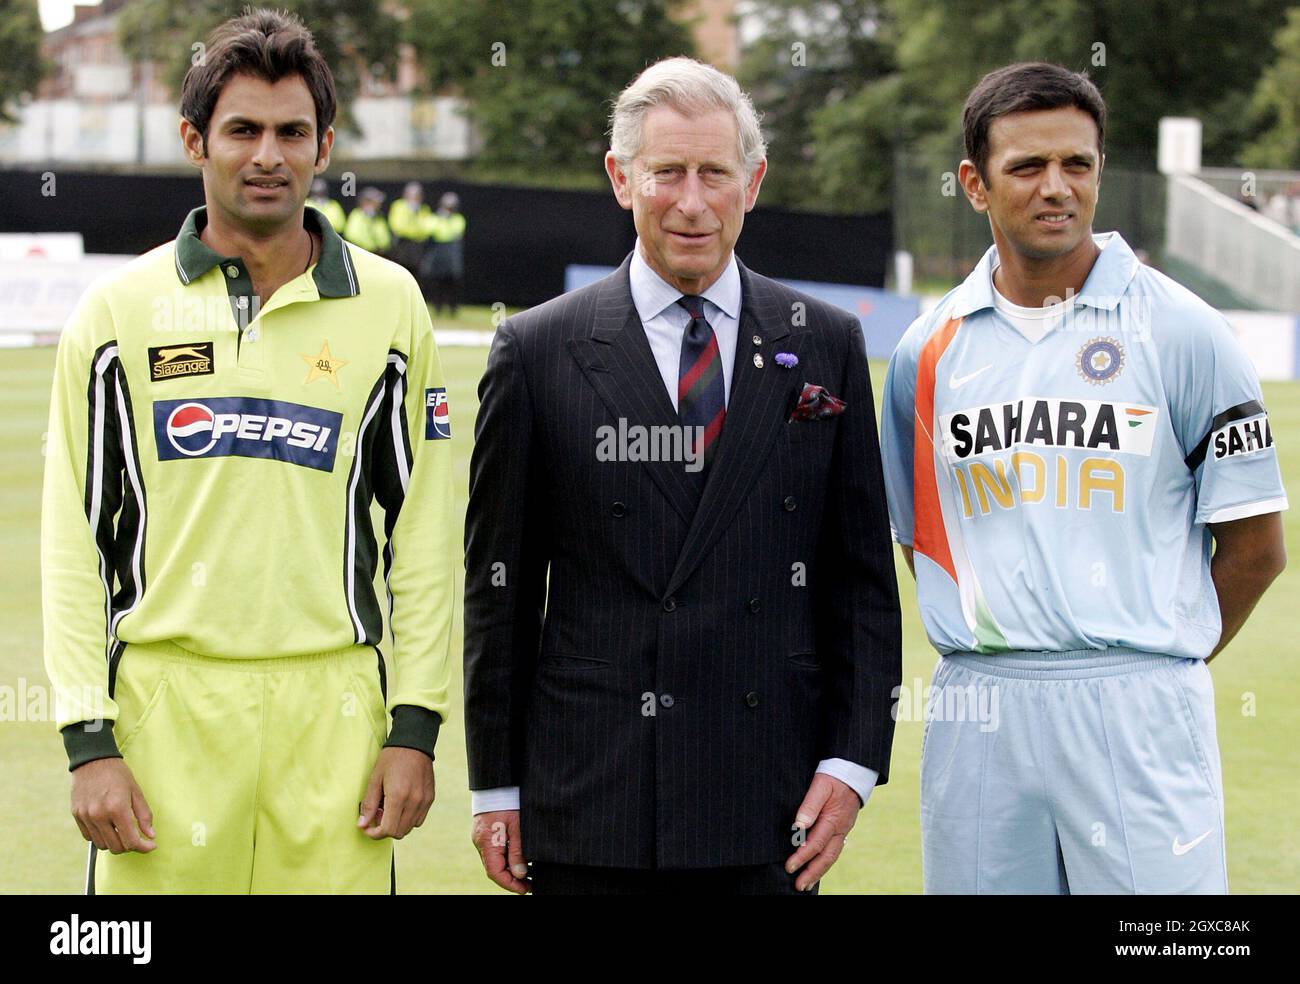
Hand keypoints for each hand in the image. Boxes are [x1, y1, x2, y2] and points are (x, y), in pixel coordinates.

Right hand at [71, 757, 155, 853]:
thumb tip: (150, 835)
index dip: (143, 847)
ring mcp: (86, 816)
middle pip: (116, 847)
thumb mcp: (136, 791)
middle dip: (130, 846)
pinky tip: (108, 827)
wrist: (92, 760)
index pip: (130, 841)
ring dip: (114, 843)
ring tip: (122, 831)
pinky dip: (101, 837)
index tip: (151, 846)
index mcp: (117, 808)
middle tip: (137, 838)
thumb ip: (144, 815)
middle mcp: (99, 815)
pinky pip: (89, 837)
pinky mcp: (77, 815)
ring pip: (101, 845)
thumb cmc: (118, 774)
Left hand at [358, 747, 434, 839]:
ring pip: (410, 827)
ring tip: (390, 808)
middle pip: (399, 832)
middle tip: (378, 814)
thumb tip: (362, 824)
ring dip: (397, 824)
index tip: (367, 827)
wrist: (414, 743)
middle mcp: (414, 801)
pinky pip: (419, 819)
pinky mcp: (430, 798)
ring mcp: (424, 800)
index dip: (375, 834)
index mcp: (398, 796)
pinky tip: (402, 805)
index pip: (388, 830)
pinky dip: (408, 818)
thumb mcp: (375, 778)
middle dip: (385, 829)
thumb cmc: (391, 758)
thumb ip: (369, 803)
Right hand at [471, 809, 527, 893]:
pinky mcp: (486, 832)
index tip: (526, 890)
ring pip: (494, 861)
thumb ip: (518, 851)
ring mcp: (482, 837)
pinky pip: (495, 851)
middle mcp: (481, 842)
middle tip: (530, 884)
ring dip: (510, 870)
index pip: (495, 873)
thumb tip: (520, 875)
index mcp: (487, 842)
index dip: (510, 885)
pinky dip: (506, 858)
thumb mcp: (518, 826)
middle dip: (512, 880)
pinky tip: (520, 859)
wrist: (497, 781)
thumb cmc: (509, 801)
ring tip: (529, 874)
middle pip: (494, 869)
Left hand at [785, 773, 860, 890]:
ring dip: (819, 871)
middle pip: (826, 857)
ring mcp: (843, 830)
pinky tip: (818, 867)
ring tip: (806, 884)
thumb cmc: (834, 777)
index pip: (816, 844)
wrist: (853, 771)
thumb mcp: (820, 786)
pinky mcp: (842, 828)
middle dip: (812, 873)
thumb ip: (809, 805)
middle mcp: (840, 829)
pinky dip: (825, 862)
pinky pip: (834, 849)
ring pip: (832, 856)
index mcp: (833, 820)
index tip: (789, 867)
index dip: (801, 857)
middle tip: (798, 886)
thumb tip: (798, 825)